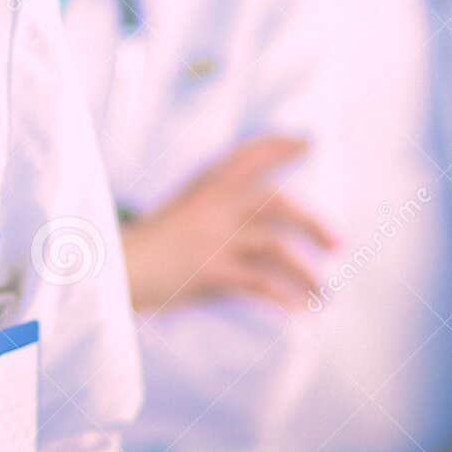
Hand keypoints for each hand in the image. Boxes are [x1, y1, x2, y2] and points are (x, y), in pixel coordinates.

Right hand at [120, 134, 336, 312]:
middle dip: (311, 220)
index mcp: (204, 186)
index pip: (248, 155)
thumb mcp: (181, 211)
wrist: (114, 268)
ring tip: (322, 292)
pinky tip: (298, 310)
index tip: (308, 141)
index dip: (280, 146)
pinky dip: (283, 297)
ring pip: (276, 246)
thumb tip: (259, 221)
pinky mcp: (211, 270)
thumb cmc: (149, 244)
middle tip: (337, 243)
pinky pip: (259, 282)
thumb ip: (215, 208)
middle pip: (276, 201)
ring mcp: (213, 238)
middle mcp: (213, 206)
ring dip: (306, 271)